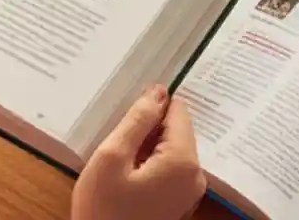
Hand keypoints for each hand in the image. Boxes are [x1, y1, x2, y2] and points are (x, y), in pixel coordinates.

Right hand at [72, 86, 206, 219]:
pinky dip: (149, 166)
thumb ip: (137, 120)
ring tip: (120, 160)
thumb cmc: (103, 210)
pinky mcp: (178, 205)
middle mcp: (196, 176)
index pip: (177, 111)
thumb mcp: (111, 158)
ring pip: (171, 150)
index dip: (150, 107)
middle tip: (119, 142)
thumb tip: (158, 91)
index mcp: (183, 161)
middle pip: (177, 131)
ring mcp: (189, 193)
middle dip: (149, 129)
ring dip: (146, 148)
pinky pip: (168, 171)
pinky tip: (127, 178)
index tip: (127, 116)